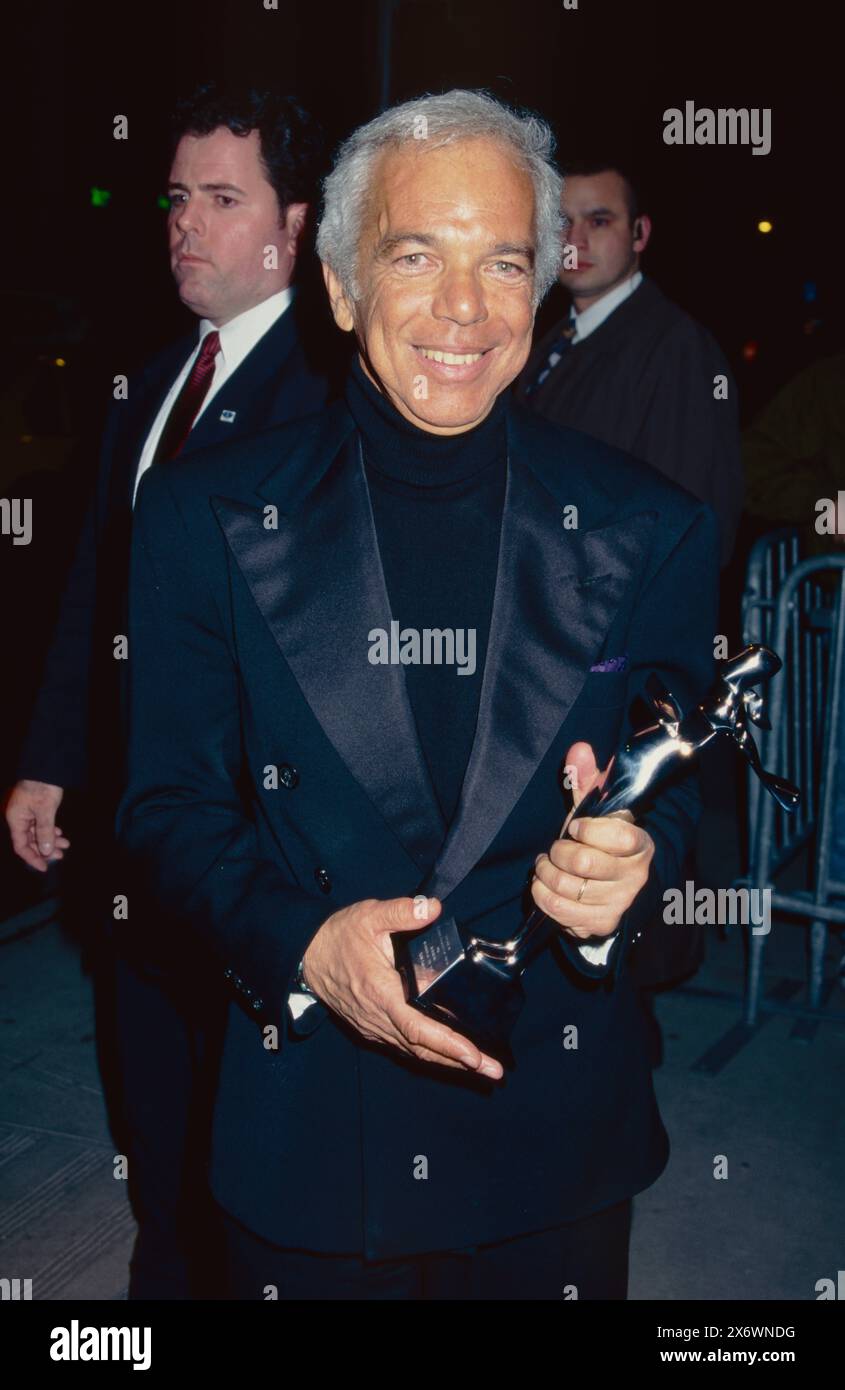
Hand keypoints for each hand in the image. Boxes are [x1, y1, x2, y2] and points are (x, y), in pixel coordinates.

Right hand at [4, 780, 69, 871]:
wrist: (47, 765)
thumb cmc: (43, 787)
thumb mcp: (46, 811)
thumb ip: (45, 832)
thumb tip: (45, 851)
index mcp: (15, 819)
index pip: (21, 846)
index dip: (32, 858)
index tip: (45, 867)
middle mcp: (18, 818)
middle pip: (30, 841)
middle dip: (45, 849)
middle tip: (61, 854)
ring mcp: (26, 813)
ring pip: (37, 833)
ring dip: (50, 840)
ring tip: (65, 844)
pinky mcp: (35, 808)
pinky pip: (40, 824)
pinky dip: (50, 830)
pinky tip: (59, 833)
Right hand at [302, 895, 503, 1079]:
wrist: (306, 955)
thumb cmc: (338, 936)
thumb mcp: (369, 915)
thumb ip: (402, 911)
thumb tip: (433, 908)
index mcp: (380, 993)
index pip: (418, 1027)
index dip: (448, 1044)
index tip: (475, 1055)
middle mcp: (378, 1017)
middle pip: (422, 1048)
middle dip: (460, 1062)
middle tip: (494, 1071)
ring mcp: (373, 1026)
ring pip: (414, 1052)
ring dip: (447, 1062)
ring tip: (481, 1068)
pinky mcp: (371, 1027)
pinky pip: (403, 1046)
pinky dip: (429, 1054)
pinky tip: (449, 1055)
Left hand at [531, 741, 653, 940]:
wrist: (611, 885)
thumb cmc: (600, 841)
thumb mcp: (596, 809)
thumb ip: (588, 778)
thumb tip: (578, 749)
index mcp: (639, 845)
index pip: (618, 838)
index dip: (588, 830)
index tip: (576, 827)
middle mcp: (634, 877)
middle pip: (584, 863)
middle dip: (558, 852)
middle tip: (554, 849)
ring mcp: (618, 903)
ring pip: (567, 888)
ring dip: (545, 874)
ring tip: (545, 866)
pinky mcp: (600, 923)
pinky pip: (560, 912)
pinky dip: (542, 896)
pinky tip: (544, 886)